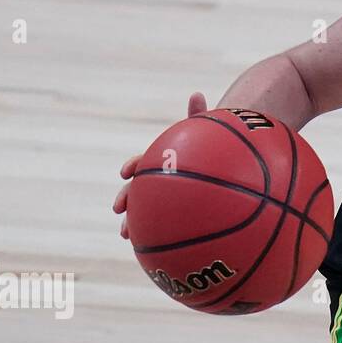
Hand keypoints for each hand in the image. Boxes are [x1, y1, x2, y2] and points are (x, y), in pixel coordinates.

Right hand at [113, 92, 208, 238]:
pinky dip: (157, 235)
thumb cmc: (213, 145)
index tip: (126, 171)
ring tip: (128, 234)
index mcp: (164, 159)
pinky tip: (155, 250)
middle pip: (138, 189)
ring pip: (146, 210)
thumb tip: (196, 92)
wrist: (223, 164)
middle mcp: (160, 179)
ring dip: (133, 222)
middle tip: (118, 207)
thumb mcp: (208, 130)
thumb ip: (199, 116)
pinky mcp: (176, 214)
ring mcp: (166, 197)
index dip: (134, 165)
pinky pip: (165, 226)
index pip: (144, 161)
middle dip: (126, 198)